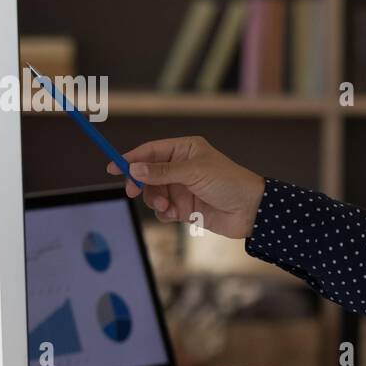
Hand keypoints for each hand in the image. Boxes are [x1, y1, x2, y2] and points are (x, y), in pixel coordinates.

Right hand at [108, 135, 264, 238]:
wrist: (251, 211)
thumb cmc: (229, 183)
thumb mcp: (194, 172)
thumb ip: (162, 172)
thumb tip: (135, 169)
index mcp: (186, 149)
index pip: (151, 151)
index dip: (131, 158)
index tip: (113, 167)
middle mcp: (182, 167)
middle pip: (147, 173)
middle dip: (140, 183)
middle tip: (132, 191)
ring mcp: (182, 188)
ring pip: (153, 193)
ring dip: (154, 200)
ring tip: (165, 206)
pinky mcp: (185, 208)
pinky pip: (162, 210)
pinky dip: (163, 213)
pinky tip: (173, 215)